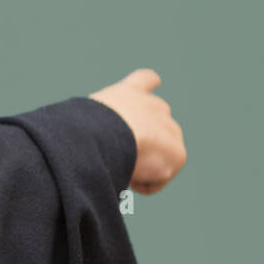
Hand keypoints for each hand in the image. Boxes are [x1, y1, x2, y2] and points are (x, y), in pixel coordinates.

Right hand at [88, 69, 186, 194]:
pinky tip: (129, 175)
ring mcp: (170, 129)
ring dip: (141, 166)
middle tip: (120, 154)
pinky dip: (141, 183)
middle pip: (160, 123)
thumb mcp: (85, 119)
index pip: (144, 80)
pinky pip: (156, 180)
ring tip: (120, 163)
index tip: (156, 81)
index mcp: (129, 92)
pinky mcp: (178, 155)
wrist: (106, 133)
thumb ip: (96, 126)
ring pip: (158, 157)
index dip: (150, 83)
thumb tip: (95, 152)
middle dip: (149, 142)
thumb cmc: (85, 128)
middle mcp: (154, 106)